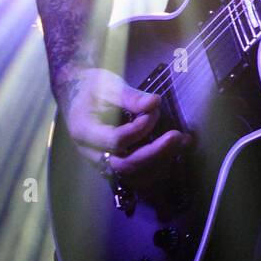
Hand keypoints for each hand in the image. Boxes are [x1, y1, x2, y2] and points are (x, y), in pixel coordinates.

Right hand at [57, 65, 190, 187]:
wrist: (76, 95)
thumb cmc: (92, 87)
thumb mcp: (108, 84)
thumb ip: (131, 96)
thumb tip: (155, 102)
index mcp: (85, 131)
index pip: (115, 141)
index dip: (139, 130)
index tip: (154, 111)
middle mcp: (91, 154)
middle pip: (125, 166)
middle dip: (155, 153)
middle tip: (178, 136)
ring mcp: (102, 163)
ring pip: (134, 176)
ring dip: (161, 162)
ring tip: (183, 142)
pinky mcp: (114, 165)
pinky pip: (137, 175)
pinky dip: (158, 166)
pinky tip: (176, 150)